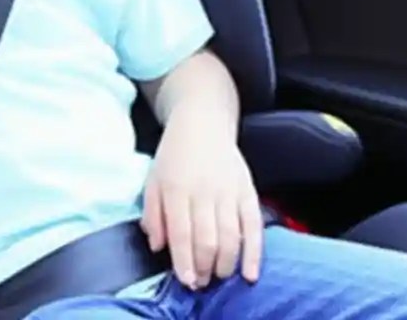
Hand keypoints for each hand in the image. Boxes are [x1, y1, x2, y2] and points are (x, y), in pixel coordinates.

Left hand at [140, 109, 262, 289]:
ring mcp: (229, 191)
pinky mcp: (248, 190)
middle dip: (205, 268)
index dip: (184, 261)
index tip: (186, 281)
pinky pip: (254, 225)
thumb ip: (153, 215)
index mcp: (176, 188)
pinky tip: (250, 272)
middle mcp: (204, 190)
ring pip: (231, 236)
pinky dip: (254, 252)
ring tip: (218, 277)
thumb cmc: (174, 156)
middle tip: (201, 283)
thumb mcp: (152, 180)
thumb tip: (158, 246)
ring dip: (226, 264)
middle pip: (208, 239)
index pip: (182, 233)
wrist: (202, 123)